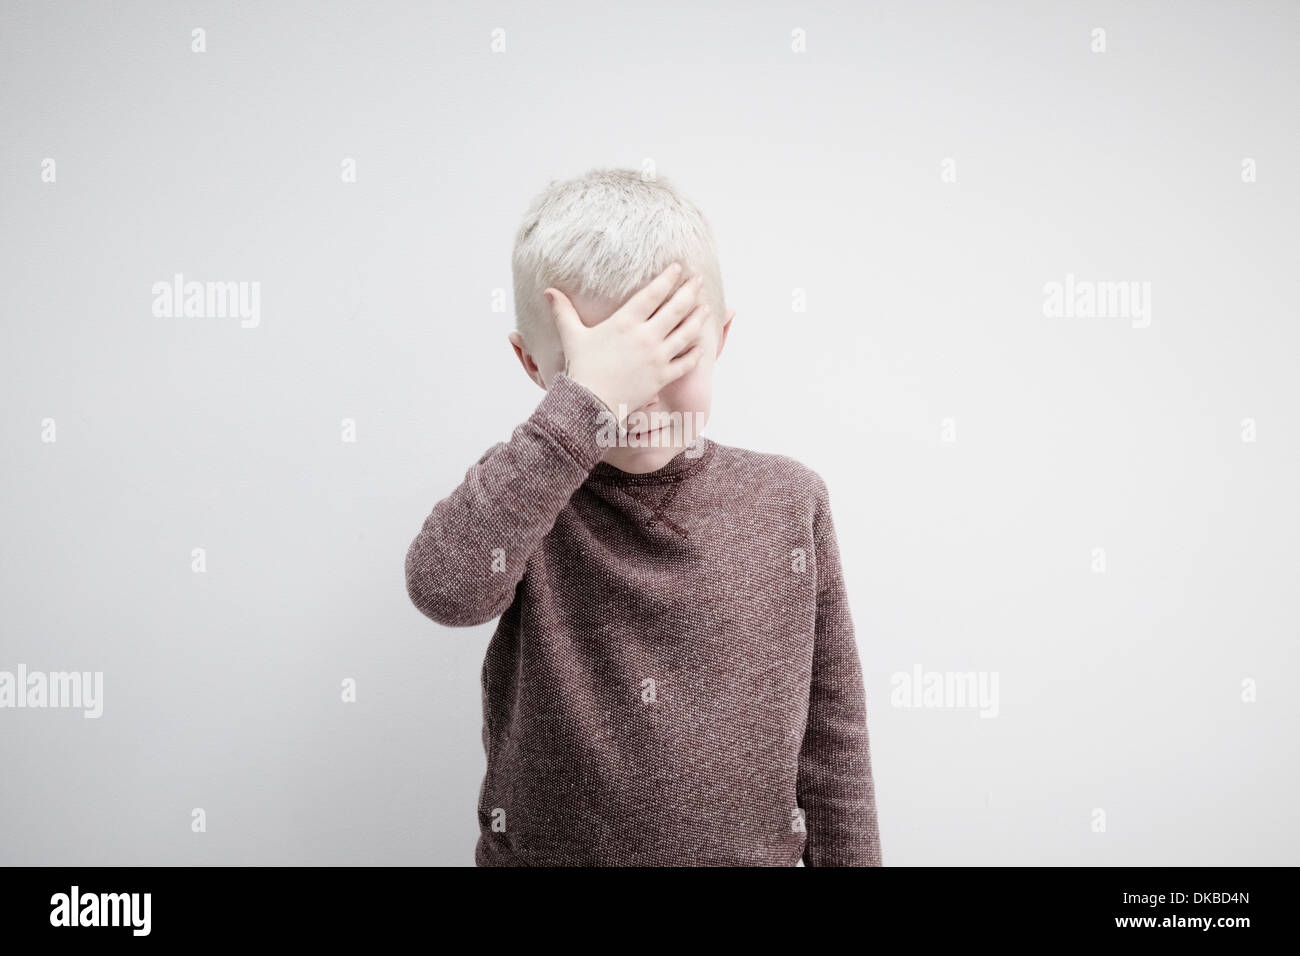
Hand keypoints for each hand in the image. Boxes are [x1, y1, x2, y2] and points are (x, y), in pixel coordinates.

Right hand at [545, 263, 708, 424]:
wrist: (590, 403)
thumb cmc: (581, 369)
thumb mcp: (572, 336)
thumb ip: (563, 312)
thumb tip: (548, 291)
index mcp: (625, 322)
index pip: (652, 293)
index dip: (668, 278)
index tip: (679, 268)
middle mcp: (646, 336)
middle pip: (675, 308)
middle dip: (690, 291)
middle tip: (699, 280)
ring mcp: (657, 357)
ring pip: (686, 333)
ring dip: (698, 318)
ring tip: (705, 307)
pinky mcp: (662, 377)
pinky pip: (685, 363)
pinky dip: (695, 353)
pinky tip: (701, 346)